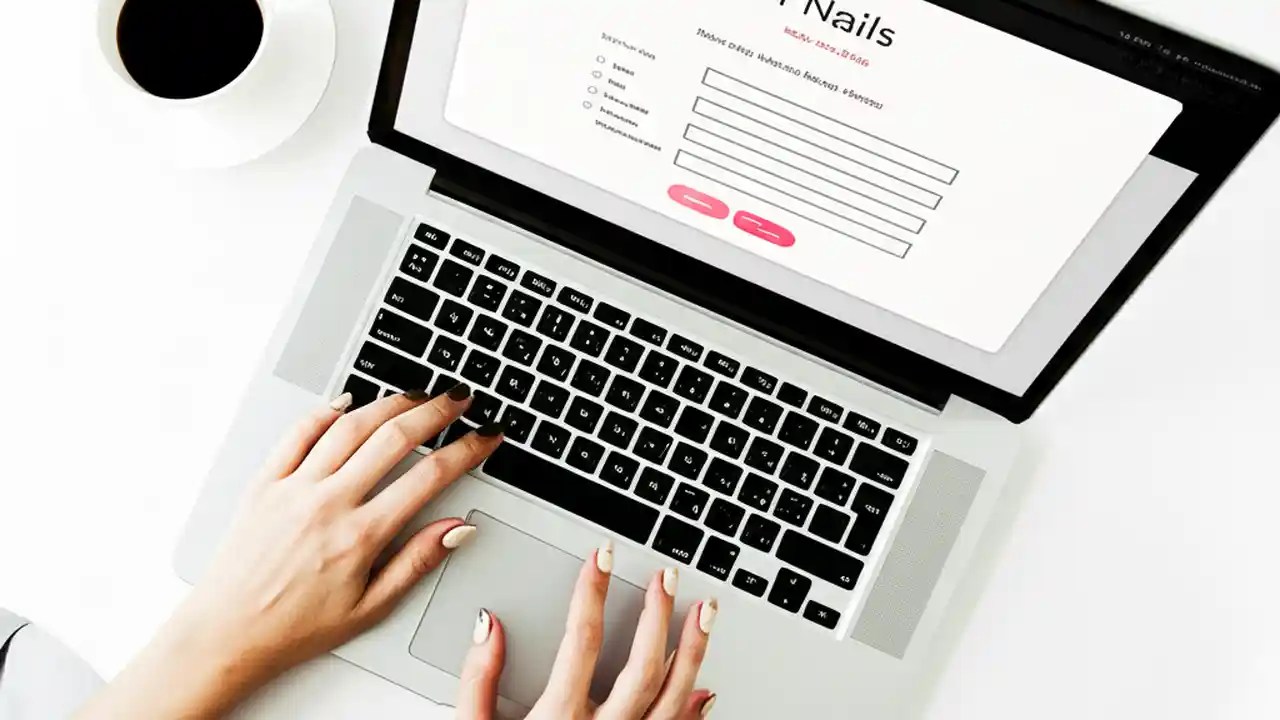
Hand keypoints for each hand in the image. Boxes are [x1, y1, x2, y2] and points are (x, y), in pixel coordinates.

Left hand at [78, 384, 499, 718]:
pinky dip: (326, 411)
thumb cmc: (295, 628)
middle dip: (436, 411)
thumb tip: (457, 529)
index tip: (486, 437)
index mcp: (360, 536)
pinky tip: (349, 403)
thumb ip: (417, 562)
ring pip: (350, 426)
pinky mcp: (265, 483)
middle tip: (459, 398)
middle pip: (394, 437)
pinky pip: (298, 433)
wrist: (226, 633)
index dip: (467, 450)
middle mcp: (328, 503)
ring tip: (417, 394)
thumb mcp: (370, 608)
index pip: (429, 476)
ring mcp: (294, 488)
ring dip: (390, 402)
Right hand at [456, 543, 717, 718]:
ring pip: (675, 696)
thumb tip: (488, 625)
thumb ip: (477, 682)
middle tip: (667, 576)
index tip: (601, 556)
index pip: (582, 639)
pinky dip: (695, 711)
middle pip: (642, 664)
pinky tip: (706, 687)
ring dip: (694, 650)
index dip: (592, 591)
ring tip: (705, 611)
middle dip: (657, 614)